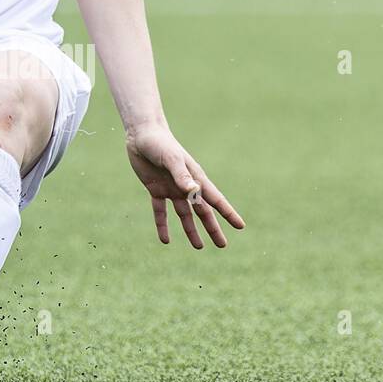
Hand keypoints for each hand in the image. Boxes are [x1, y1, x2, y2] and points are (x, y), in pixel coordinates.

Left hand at [126, 122, 244, 248]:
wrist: (142, 134)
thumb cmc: (160, 143)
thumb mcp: (171, 159)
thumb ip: (182, 176)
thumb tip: (194, 192)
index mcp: (195, 178)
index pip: (215, 199)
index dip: (228, 213)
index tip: (240, 226)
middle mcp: (186, 186)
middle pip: (202, 212)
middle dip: (212, 228)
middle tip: (222, 245)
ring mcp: (171, 188)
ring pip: (184, 215)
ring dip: (190, 230)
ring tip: (198, 247)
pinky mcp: (155, 189)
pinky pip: (160, 211)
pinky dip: (162, 225)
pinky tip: (165, 240)